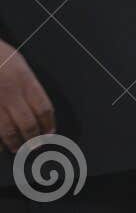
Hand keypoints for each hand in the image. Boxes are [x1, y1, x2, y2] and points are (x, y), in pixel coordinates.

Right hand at [0, 38, 54, 153]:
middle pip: (28, 123)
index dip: (48, 124)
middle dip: (33, 138)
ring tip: (17, 148)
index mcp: (25, 81)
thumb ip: (28, 85)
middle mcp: (11, 93)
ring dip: (15, 142)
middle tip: (35, 145)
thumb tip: (37, 107)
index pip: (43, 109)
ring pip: (8, 129)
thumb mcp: (19, 64)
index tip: (49, 132)